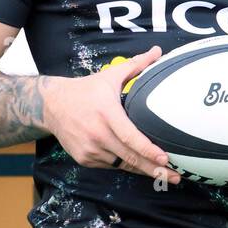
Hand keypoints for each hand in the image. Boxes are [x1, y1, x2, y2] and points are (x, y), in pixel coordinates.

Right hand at [42, 46, 181, 181]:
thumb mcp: (110, 75)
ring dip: (142, 169)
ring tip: (162, 175)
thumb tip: (158, 51)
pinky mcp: (84, 158)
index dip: (148, 150)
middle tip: (175, 177)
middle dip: (154, 169)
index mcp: (107, 113)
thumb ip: (136, 65)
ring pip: (122, 164)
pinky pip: (110, 165)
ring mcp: (90, 149)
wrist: (52, 105)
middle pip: (130, 157)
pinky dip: (124, 165)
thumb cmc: (86, 90)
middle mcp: (98, 134)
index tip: (165, 158)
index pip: (130, 137)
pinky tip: (139, 166)